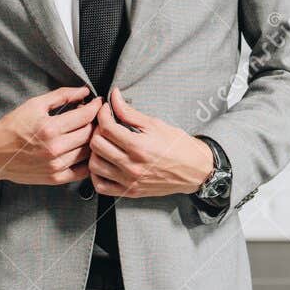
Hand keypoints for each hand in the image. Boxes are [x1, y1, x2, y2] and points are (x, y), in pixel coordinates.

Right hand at [0, 86, 100, 185]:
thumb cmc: (13, 126)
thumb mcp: (35, 104)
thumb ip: (62, 95)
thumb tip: (84, 91)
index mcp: (49, 128)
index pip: (85, 116)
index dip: (95, 107)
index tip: (98, 103)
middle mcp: (54, 149)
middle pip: (89, 134)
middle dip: (94, 121)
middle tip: (93, 115)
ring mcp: (56, 166)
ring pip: (88, 152)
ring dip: (92, 139)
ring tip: (88, 130)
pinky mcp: (55, 178)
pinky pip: (83, 171)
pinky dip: (88, 160)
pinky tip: (83, 149)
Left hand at [87, 87, 213, 197]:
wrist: (195, 170)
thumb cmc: (179, 147)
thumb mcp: (155, 124)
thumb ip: (130, 112)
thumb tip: (115, 97)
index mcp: (139, 146)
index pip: (106, 127)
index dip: (102, 113)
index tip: (106, 109)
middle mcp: (132, 166)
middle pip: (96, 145)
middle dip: (97, 130)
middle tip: (104, 125)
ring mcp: (129, 181)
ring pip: (94, 165)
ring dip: (95, 152)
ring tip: (104, 144)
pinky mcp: (130, 191)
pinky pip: (101, 186)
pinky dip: (97, 175)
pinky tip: (104, 163)